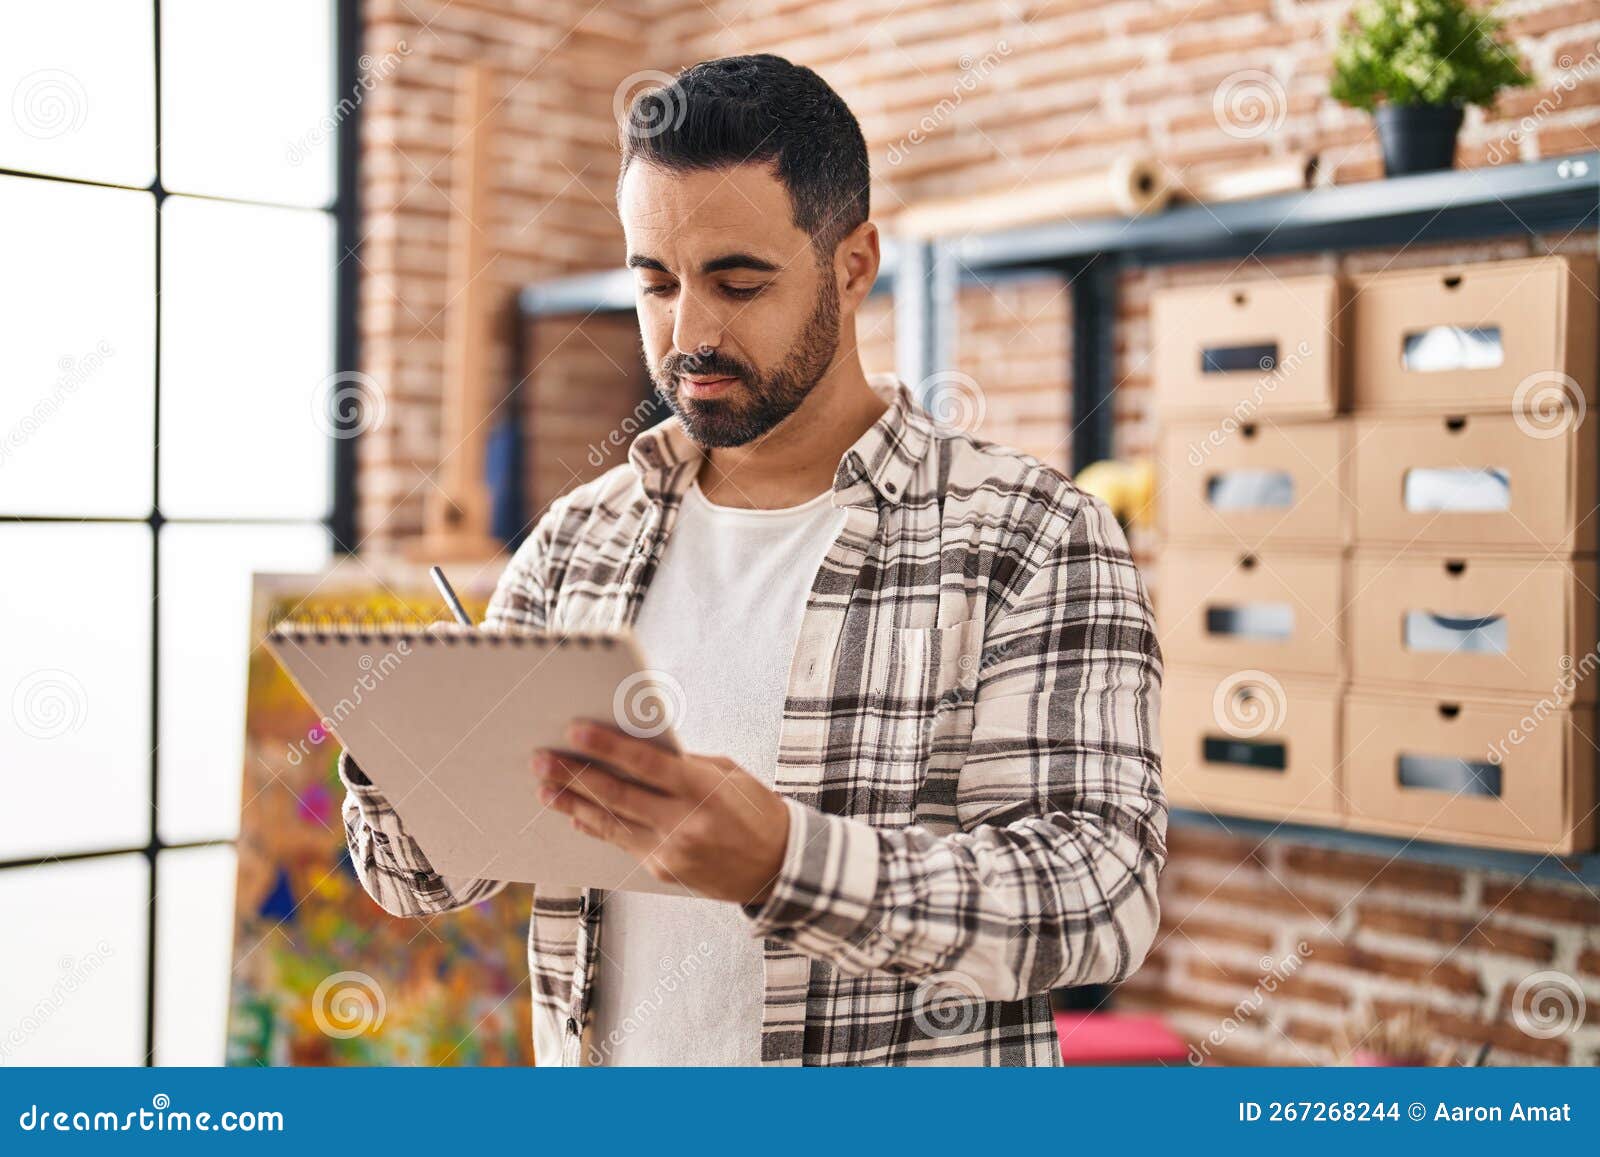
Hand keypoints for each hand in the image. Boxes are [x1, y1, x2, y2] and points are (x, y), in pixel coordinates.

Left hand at [533, 719, 789, 905]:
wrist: (780, 868)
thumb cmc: (754, 809)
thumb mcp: (727, 775)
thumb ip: (681, 764)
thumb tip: (631, 750)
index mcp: (704, 790)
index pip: (646, 765)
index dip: (607, 747)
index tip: (574, 731)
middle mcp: (684, 823)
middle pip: (617, 796)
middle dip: (574, 776)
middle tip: (541, 759)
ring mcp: (671, 852)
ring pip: (610, 824)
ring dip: (572, 804)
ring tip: (543, 788)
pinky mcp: (663, 872)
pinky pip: (621, 844)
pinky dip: (595, 827)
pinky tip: (574, 815)